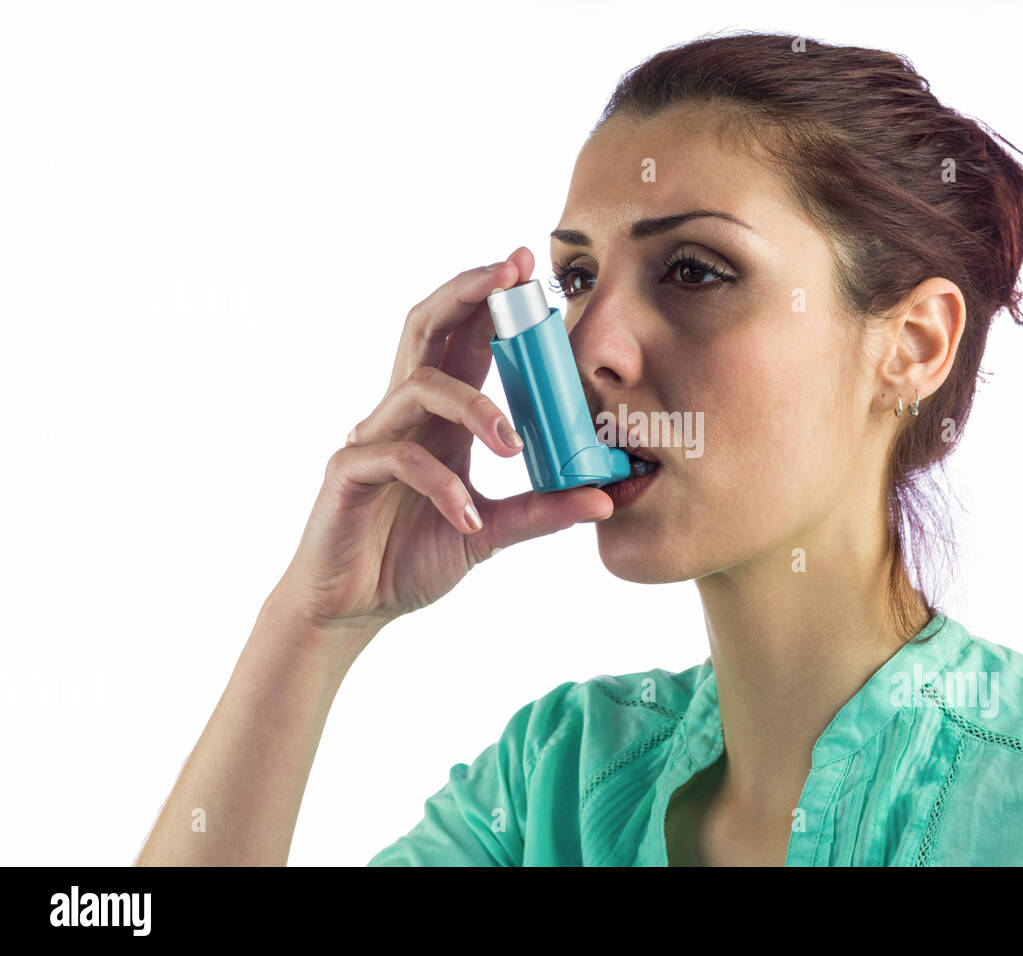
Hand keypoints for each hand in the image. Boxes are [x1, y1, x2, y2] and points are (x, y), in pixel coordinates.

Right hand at [271, 247, 613, 644]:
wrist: (353, 608)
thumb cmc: (413, 556)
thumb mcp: (492, 533)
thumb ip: (540, 511)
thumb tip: (603, 499)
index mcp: (440, 419)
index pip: (465, 341)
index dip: (490, 300)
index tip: (527, 267)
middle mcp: (405, 415)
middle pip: (427, 329)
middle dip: (468, 294)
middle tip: (510, 276)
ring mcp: (372, 439)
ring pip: (420, 387)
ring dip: (474, 407)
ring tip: (512, 444)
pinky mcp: (348, 474)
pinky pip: (397, 459)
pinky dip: (440, 486)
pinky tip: (466, 518)